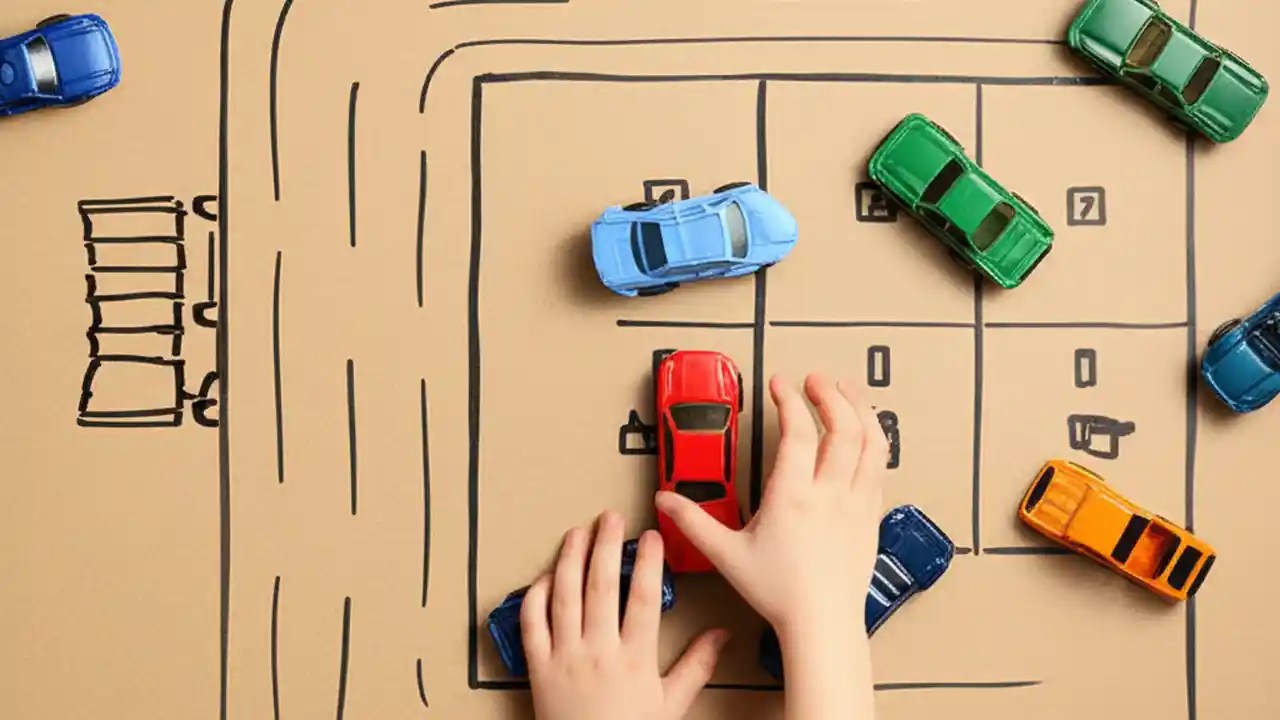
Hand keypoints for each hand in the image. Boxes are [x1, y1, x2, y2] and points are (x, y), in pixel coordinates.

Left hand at [521, 511, 730, 719]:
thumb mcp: (672, 705)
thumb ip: (696, 666)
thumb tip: (722, 635)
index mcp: (634, 658)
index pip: (642, 597)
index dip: (648, 561)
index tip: (651, 536)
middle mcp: (598, 651)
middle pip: (600, 585)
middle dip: (605, 544)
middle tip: (610, 517)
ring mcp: (565, 657)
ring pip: (564, 595)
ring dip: (569, 558)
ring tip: (577, 532)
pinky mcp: (538, 667)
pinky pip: (532, 624)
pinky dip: (535, 596)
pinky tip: (545, 576)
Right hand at [655, 374, 886, 719]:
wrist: (822, 623)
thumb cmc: (779, 593)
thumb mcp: (727, 554)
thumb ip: (694, 522)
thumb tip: (665, 501)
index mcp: (793, 497)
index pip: (797, 433)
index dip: (789, 400)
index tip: (779, 384)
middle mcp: (830, 494)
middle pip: (843, 427)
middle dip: (831, 394)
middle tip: (815, 379)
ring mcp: (857, 504)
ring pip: (872, 443)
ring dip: (861, 409)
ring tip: (848, 391)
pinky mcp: (871, 516)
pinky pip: (880, 467)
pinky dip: (874, 441)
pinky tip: (865, 434)